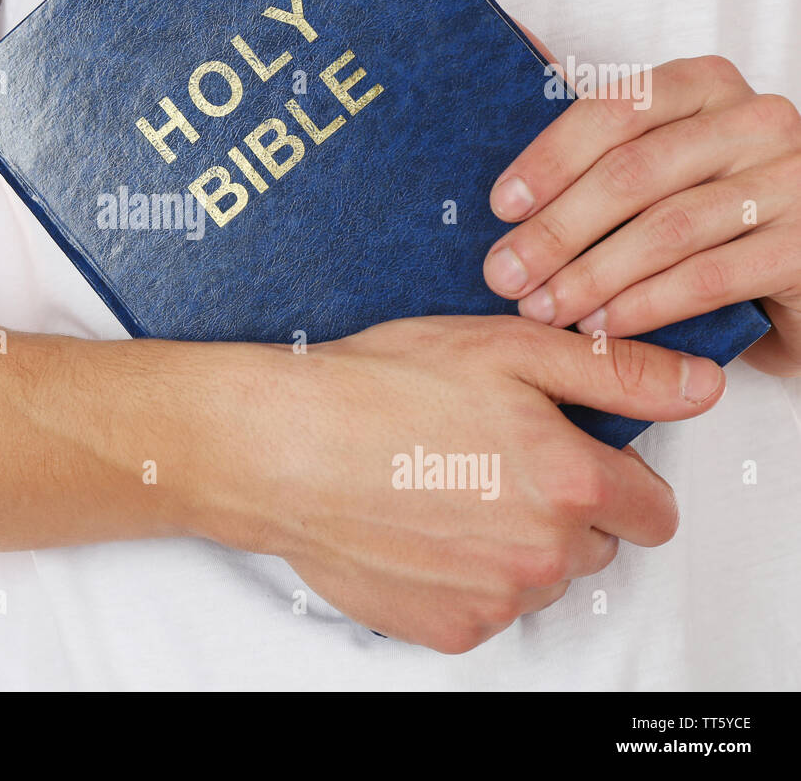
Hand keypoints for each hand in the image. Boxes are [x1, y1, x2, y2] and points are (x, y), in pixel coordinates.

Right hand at [199, 315, 722, 652]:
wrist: (280, 449)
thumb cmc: (376, 388)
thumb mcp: (503, 349)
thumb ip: (616, 372)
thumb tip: (698, 386)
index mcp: (570, 479)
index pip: (652, 508)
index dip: (612, 476)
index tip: (565, 455)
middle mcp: (544, 552)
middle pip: (596, 547)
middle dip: (561, 511)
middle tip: (488, 462)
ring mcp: (496, 598)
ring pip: (539, 579)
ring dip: (512, 546)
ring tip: (442, 490)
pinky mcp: (449, 629)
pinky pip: (486, 609)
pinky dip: (464, 579)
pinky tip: (418, 528)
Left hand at [482, 52, 800, 376]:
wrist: (797, 272)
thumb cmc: (707, 217)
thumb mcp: (655, 166)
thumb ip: (595, 132)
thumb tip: (519, 44)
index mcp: (706, 86)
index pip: (614, 111)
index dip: (550, 160)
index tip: (501, 206)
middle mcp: (756, 121)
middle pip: (632, 172)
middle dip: (556, 230)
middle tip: (505, 275)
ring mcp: (792, 180)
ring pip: (667, 227)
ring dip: (591, 276)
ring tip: (545, 307)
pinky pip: (709, 277)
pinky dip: (644, 305)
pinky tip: (602, 324)